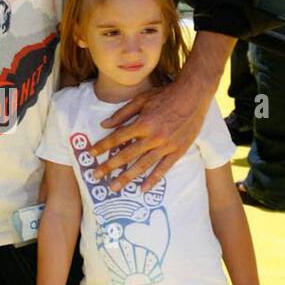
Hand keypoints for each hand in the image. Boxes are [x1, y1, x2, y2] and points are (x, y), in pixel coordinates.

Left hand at [89, 76, 209, 193]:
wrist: (193, 95)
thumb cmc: (166, 95)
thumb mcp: (141, 99)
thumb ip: (122, 113)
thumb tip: (104, 125)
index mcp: (142, 123)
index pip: (117, 138)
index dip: (102, 146)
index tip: (91, 154)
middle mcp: (153, 137)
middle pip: (126, 155)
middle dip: (109, 166)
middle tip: (95, 176)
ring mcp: (166, 146)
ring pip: (143, 165)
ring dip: (127, 177)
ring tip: (114, 187)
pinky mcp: (178, 151)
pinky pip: (164, 168)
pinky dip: (153, 179)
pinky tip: (143, 189)